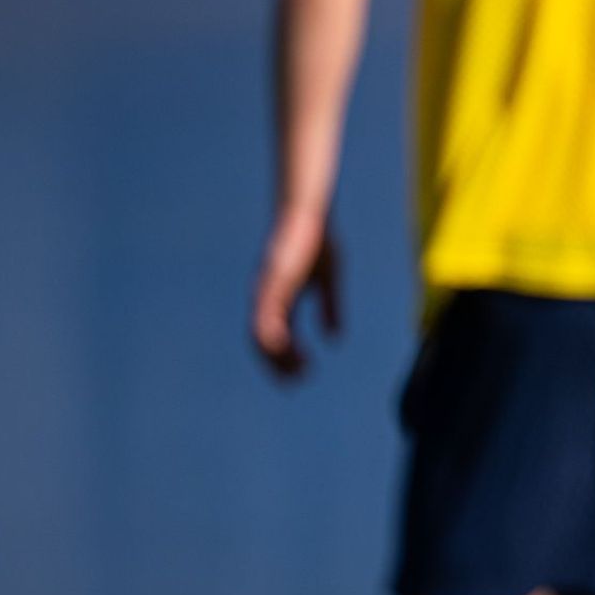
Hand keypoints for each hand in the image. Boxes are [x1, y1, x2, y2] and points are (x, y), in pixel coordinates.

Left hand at [249, 207, 341, 378]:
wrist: (307, 214)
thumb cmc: (317, 241)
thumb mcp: (329, 280)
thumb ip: (330, 308)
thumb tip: (334, 338)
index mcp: (280, 300)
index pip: (275, 338)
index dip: (286, 359)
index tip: (305, 373)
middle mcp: (268, 299)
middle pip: (262, 343)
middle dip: (277, 365)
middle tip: (299, 380)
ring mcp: (267, 291)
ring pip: (260, 333)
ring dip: (276, 356)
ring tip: (299, 368)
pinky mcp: (272, 283)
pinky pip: (266, 313)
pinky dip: (271, 334)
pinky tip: (284, 346)